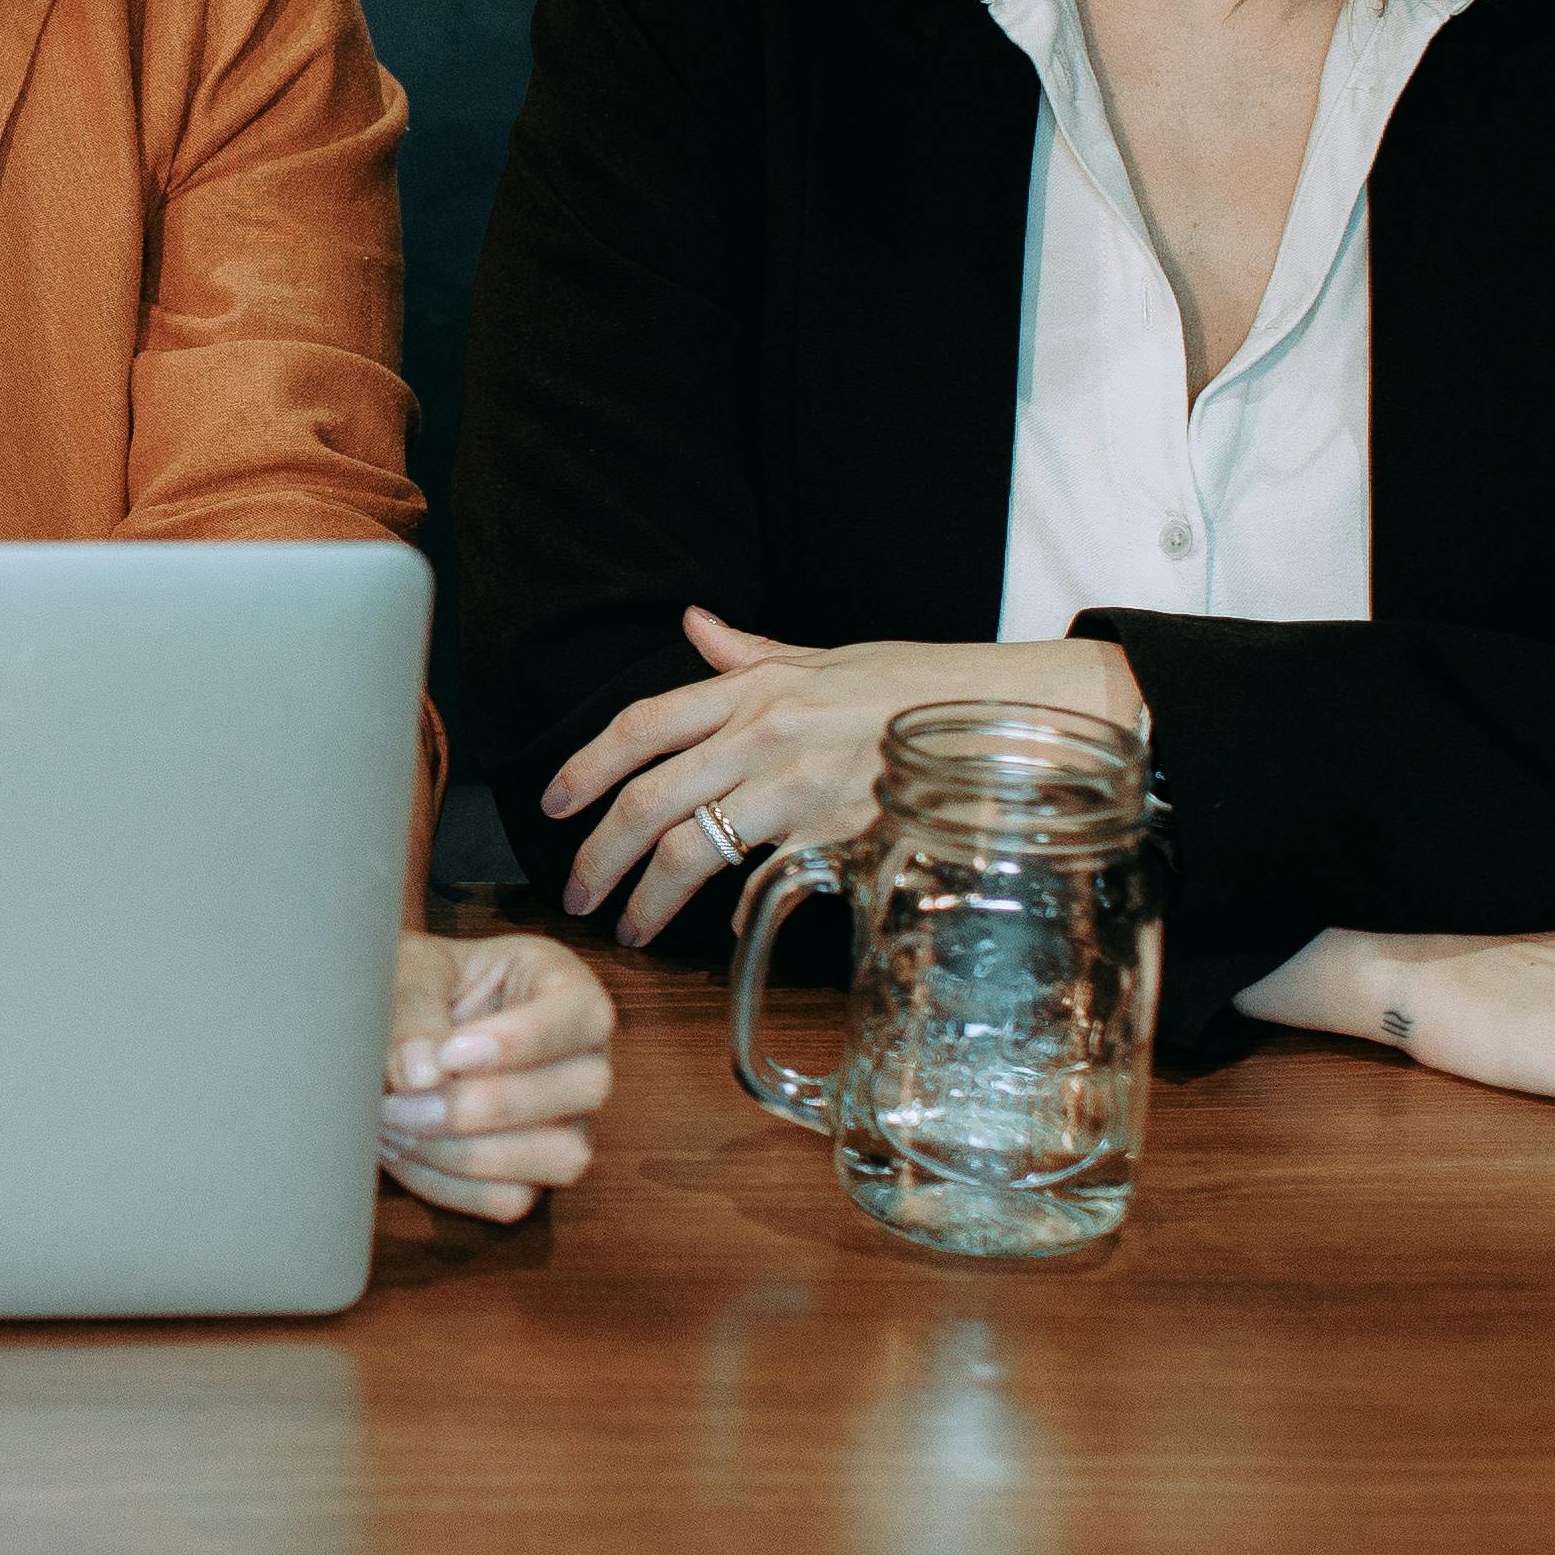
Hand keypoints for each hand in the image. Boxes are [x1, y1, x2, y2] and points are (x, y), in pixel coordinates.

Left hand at [378, 931, 613, 1220]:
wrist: (390, 1029)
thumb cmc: (415, 986)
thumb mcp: (409, 972)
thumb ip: (414, 1011)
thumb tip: (422, 1077)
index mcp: (564, 986)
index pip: (583, 1013)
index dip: (523, 1040)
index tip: (448, 1053)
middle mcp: (584, 1056)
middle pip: (586, 1088)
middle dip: (484, 1105)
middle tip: (400, 1100)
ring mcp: (570, 1121)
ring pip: (562, 1156)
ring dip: (467, 1153)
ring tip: (392, 1125)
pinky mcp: (535, 1171)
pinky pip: (513, 1198)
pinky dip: (449, 1185)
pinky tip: (399, 1152)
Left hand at [538, 609, 1143, 942]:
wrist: (1002, 716)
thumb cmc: (914, 686)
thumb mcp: (824, 656)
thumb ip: (746, 652)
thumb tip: (693, 623)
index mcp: (754, 688)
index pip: (640, 723)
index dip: (585, 765)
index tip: (552, 803)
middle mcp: (763, 734)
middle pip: (647, 797)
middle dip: (597, 853)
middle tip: (575, 892)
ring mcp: (796, 788)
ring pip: (690, 848)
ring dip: (646, 896)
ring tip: (628, 926)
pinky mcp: (833, 835)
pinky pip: (758, 881)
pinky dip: (728, 911)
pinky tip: (714, 931)